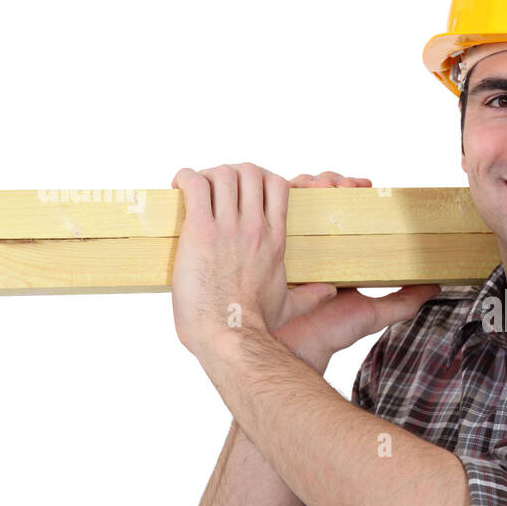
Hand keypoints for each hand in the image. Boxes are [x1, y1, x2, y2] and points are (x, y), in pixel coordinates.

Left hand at [170, 162, 319, 361]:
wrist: (230, 334)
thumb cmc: (255, 324)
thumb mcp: (288, 307)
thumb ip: (310, 296)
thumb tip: (329, 293)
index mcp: (275, 240)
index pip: (277, 185)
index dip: (258, 178)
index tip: (240, 191)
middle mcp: (255, 228)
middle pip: (249, 171)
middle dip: (229, 173)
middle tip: (213, 189)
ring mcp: (229, 228)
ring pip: (223, 173)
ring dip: (206, 175)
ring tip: (193, 189)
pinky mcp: (201, 232)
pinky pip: (195, 185)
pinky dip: (184, 178)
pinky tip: (177, 186)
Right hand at [272, 171, 440, 368]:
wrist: (301, 345)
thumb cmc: (331, 331)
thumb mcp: (375, 312)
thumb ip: (405, 300)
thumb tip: (435, 286)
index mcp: (336, 255)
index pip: (344, 212)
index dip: (354, 193)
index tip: (367, 187)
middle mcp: (312, 246)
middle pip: (320, 197)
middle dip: (335, 181)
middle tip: (350, 186)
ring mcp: (290, 243)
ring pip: (299, 197)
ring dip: (316, 182)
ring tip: (330, 187)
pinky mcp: (271, 244)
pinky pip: (275, 209)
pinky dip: (290, 191)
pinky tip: (307, 190)